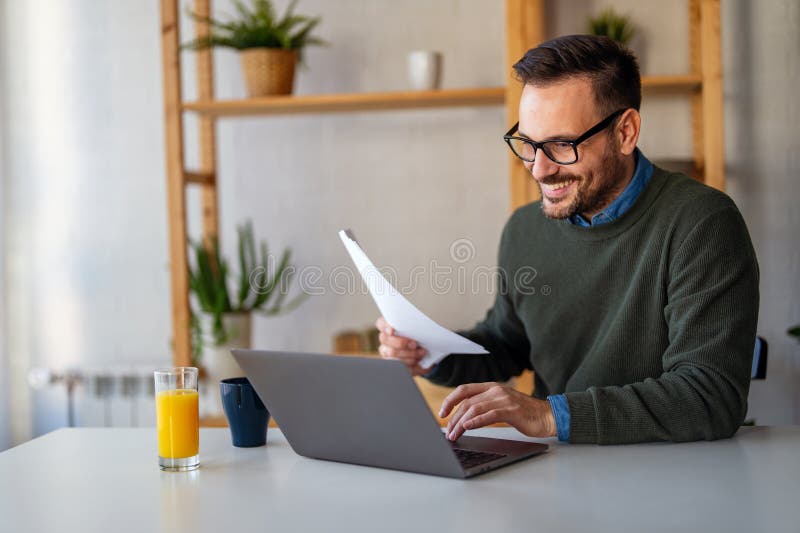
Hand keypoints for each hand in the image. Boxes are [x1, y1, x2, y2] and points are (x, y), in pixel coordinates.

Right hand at [375, 316, 428, 375]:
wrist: (426, 351)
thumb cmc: (419, 337)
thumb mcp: (418, 330)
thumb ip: (413, 329)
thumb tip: (416, 331)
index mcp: (389, 327)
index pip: (381, 324)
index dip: (385, 326)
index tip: (392, 330)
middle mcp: (385, 340)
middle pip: (385, 339)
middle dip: (400, 343)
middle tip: (414, 344)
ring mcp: (386, 353)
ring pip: (391, 353)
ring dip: (408, 354)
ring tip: (421, 353)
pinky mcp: (393, 365)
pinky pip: (398, 365)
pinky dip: (410, 364)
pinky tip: (418, 362)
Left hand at [440, 382, 556, 440]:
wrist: (548, 416)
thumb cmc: (524, 413)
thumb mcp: (501, 405)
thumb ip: (485, 407)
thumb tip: (464, 419)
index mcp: (491, 387)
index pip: (464, 389)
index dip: (450, 400)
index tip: (442, 413)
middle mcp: (496, 390)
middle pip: (467, 402)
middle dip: (454, 418)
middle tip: (448, 432)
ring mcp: (504, 399)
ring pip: (474, 408)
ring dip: (461, 423)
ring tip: (454, 435)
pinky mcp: (511, 410)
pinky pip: (489, 415)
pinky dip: (476, 421)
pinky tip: (468, 428)